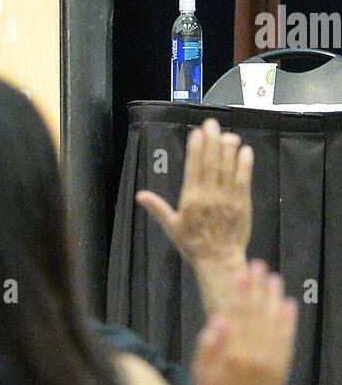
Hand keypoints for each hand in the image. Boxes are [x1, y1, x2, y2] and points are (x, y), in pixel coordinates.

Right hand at [136, 118, 251, 266]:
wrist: (218, 261)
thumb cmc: (193, 244)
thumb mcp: (171, 227)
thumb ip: (158, 208)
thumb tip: (140, 195)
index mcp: (190, 200)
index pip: (193, 168)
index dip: (196, 148)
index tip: (197, 132)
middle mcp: (209, 196)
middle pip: (211, 163)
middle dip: (212, 141)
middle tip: (212, 124)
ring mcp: (227, 199)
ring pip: (228, 168)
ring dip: (229, 149)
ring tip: (228, 134)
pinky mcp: (242, 204)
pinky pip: (244, 180)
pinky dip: (245, 165)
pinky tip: (245, 151)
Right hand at [191, 261, 297, 384]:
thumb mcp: (200, 372)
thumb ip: (210, 344)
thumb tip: (221, 318)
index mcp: (234, 354)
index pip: (239, 314)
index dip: (241, 291)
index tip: (242, 271)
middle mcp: (256, 355)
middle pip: (258, 313)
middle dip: (258, 288)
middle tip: (260, 265)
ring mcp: (272, 362)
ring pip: (275, 322)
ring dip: (275, 298)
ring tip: (274, 278)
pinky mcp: (282, 368)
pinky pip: (287, 340)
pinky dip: (289, 321)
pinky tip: (289, 305)